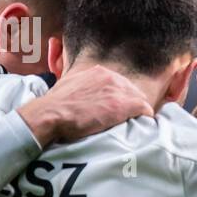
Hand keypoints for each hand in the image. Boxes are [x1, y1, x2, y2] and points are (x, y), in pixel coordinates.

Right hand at [18, 64, 154, 146]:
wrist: (52, 113)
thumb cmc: (56, 104)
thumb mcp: (70, 85)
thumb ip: (82, 84)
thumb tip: (83, 92)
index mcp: (99, 72)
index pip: (121, 84)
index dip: (121, 97)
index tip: (118, 109)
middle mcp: (111, 77)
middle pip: (133, 91)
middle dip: (131, 104)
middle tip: (127, 118)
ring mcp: (118, 91)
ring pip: (140, 99)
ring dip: (137, 112)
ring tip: (133, 123)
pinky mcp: (123, 105)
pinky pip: (145, 109)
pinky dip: (144, 117)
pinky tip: (140, 124)